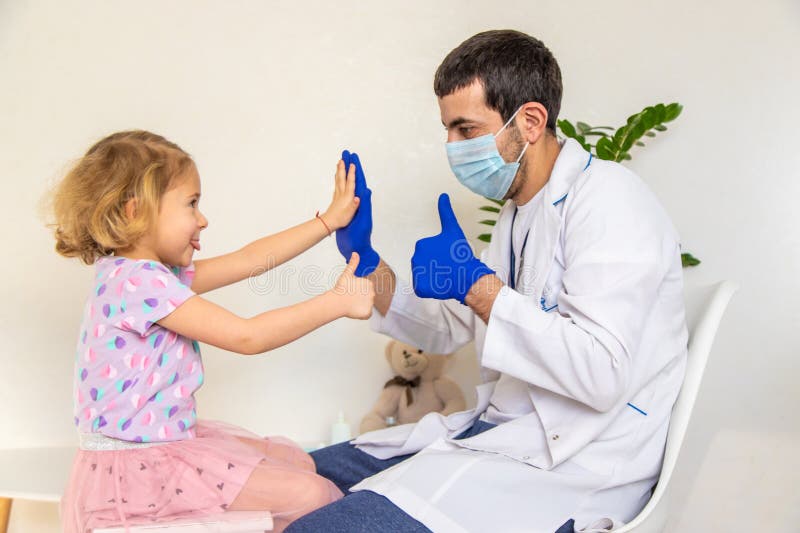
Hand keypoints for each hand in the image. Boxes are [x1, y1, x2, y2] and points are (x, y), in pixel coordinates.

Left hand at [320, 159, 358, 230]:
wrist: (329, 222)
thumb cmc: (341, 219)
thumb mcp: (350, 213)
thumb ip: (354, 205)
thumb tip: (358, 198)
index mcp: (347, 196)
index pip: (350, 182)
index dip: (351, 173)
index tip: (352, 164)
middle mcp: (342, 193)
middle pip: (342, 177)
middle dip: (343, 167)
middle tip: (343, 157)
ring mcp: (338, 194)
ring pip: (338, 179)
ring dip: (339, 170)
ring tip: (339, 163)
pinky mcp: (336, 197)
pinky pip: (337, 184)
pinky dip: (337, 178)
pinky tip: (337, 176)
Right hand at [331, 252, 374, 318]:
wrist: (337, 301)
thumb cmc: (341, 288)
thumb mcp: (347, 274)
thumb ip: (353, 263)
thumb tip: (355, 253)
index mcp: (369, 284)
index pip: (366, 288)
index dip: (358, 290)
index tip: (351, 291)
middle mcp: (373, 294)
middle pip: (367, 297)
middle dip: (360, 298)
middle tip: (350, 298)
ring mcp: (371, 304)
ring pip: (367, 305)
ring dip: (360, 305)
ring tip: (351, 304)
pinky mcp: (367, 313)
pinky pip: (366, 314)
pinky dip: (361, 313)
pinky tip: (354, 310)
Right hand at [335, 150, 380, 276]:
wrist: (357, 250)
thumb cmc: (359, 238)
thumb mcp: (363, 222)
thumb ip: (363, 207)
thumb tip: (365, 191)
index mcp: (362, 203)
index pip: (359, 181)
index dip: (356, 169)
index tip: (352, 156)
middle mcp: (358, 202)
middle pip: (354, 180)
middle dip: (351, 166)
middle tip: (347, 152)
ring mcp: (353, 206)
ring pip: (349, 186)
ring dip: (346, 173)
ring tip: (341, 162)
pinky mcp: (347, 211)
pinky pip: (344, 194)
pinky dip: (341, 185)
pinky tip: (338, 182)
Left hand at [411, 193, 494, 303]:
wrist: (467, 276)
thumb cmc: (461, 254)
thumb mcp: (453, 230)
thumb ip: (445, 212)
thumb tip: (442, 194)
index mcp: (421, 244)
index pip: (429, 252)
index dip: (441, 255)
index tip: (449, 257)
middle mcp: (415, 258)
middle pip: (425, 264)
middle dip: (436, 266)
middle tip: (448, 267)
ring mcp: (417, 274)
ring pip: (424, 275)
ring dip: (433, 276)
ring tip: (445, 275)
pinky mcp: (419, 287)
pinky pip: (423, 287)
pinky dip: (431, 287)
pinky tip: (441, 283)